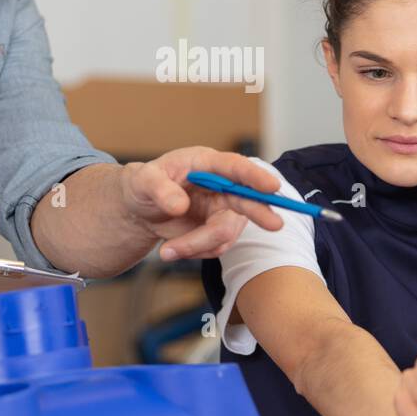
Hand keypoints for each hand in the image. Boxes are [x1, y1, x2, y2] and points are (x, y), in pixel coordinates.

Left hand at [119, 146, 284, 261]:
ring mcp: (222, 209)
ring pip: (225, 233)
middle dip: (260, 212)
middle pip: (246, 199)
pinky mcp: (218, 230)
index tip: (271, 186)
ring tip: (167, 250)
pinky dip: (194, 252)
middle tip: (275, 224)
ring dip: (197, 245)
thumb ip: (159, 189)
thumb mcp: (142, 181)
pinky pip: (215, 248)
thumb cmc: (143, 185)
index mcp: (206, 163)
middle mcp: (221, 185)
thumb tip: (180, 205)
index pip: (234, 167)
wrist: (141, 209)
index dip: (254, 176)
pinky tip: (174, 248)